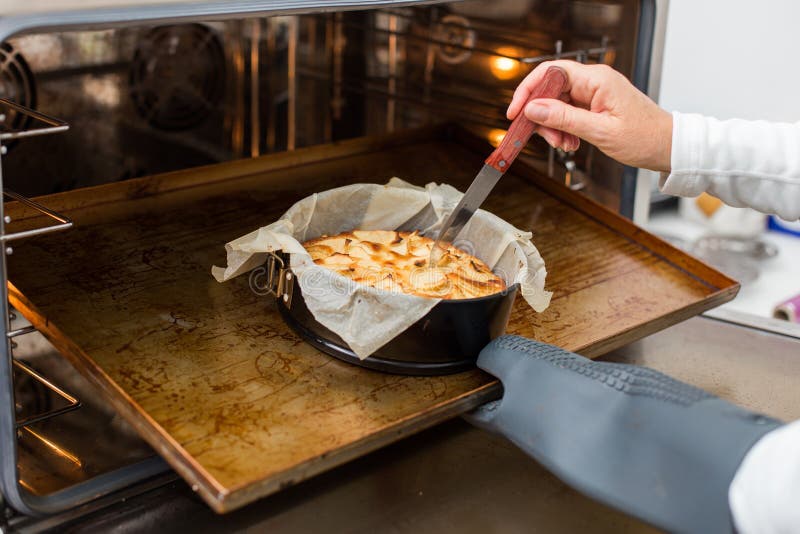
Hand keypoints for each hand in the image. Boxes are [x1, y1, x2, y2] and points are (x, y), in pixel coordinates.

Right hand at [507, 60, 672, 171]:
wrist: (666, 147)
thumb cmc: (644, 137)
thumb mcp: (600, 131)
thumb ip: (564, 119)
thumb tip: (533, 109)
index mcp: (597, 79)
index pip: (551, 72)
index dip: (529, 90)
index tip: (516, 112)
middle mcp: (593, 82)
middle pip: (550, 90)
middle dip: (542, 116)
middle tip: (547, 138)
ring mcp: (593, 93)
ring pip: (556, 104)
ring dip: (553, 126)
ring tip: (564, 145)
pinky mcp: (593, 105)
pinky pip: (567, 113)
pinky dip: (562, 129)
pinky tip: (570, 143)